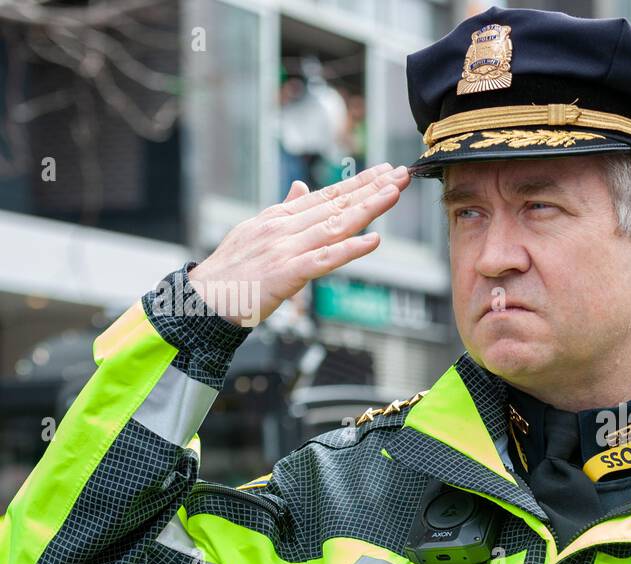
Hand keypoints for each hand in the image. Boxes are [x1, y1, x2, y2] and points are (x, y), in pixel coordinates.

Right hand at [188, 163, 411, 325]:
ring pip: (335, 225)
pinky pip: (325, 260)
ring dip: (367, 209)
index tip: (383, 171)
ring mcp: (286, 249)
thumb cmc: (231, 270)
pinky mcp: (287, 274)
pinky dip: (351, 249)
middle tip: (401, 174)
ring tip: (393, 194)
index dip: (357, 183)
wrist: (202, 299)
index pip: (326, 195)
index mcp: (279, 217)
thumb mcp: (254, 230)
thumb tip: (300, 187)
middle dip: (371, 188)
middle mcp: (285, 227)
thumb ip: (282, 209)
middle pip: (336, 204)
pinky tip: (374, 240)